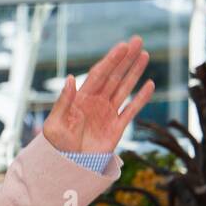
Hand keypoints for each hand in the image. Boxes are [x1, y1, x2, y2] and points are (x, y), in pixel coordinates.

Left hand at [42, 36, 153, 152]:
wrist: (67, 165)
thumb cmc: (56, 144)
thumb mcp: (55, 123)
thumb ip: (63, 101)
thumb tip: (71, 78)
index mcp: (81, 98)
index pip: (99, 74)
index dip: (111, 60)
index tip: (122, 46)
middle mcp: (96, 102)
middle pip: (114, 76)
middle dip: (125, 59)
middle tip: (137, 41)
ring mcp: (107, 113)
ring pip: (124, 88)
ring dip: (134, 72)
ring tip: (144, 54)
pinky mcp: (117, 127)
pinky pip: (131, 110)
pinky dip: (141, 98)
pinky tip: (150, 85)